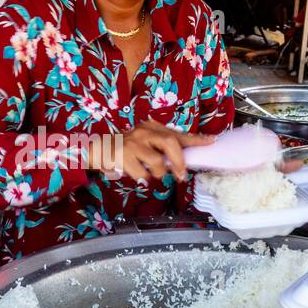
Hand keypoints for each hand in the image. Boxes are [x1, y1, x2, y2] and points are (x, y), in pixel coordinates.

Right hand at [89, 120, 214, 183]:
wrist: (96, 149)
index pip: (177, 133)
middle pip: (171, 143)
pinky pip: (142, 174)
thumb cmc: (124, 149)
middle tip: (181, 175)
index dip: (196, 139)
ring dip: (159, 174)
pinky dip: (143, 179)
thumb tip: (182, 161)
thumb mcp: (143, 142)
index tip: (212, 141)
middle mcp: (143, 132)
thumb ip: (160, 147)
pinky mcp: (122, 156)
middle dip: (179, 161)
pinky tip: (136, 175)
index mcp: (151, 128)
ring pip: (158, 162)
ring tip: (151, 174)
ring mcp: (132, 143)